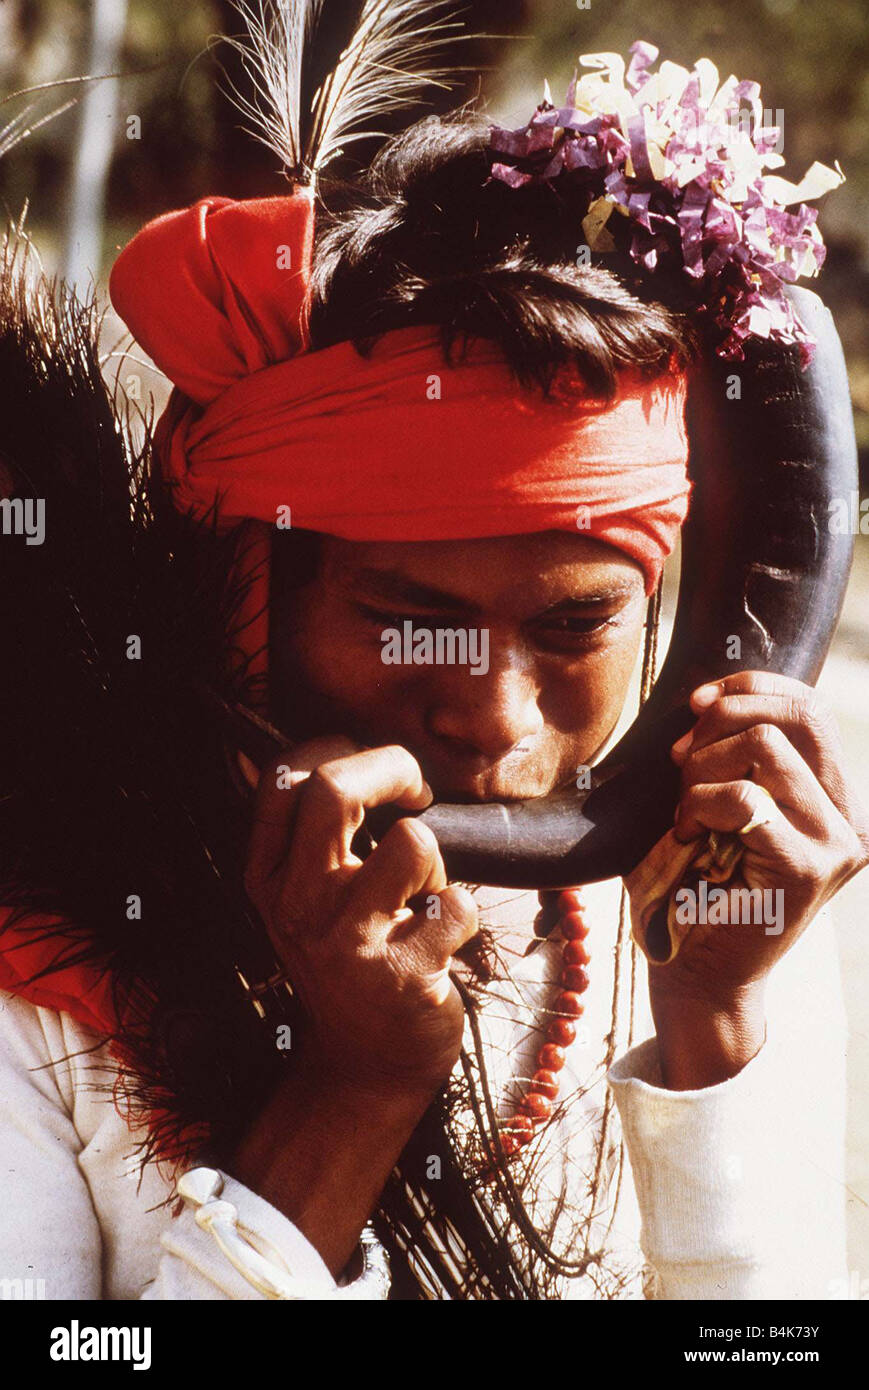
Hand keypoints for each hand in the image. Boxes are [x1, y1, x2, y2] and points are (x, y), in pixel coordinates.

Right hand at [243, 736, 477, 1101]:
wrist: (365, 1065)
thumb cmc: (348, 958)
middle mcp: (297, 904)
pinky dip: (462, 914)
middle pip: (334, 790)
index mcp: (269, 874)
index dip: (337, 750)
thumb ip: (312, 831)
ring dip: (437, 860)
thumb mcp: (306, 897)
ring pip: (414, 843)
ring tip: (424, 894)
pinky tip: (439, 943)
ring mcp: (347, 942)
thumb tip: (343, 746)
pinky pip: (457, 905)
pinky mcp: (399, 975)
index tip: (373, 772)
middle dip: (393, 768)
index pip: (284, 776)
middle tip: (417, 792)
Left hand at [652, 671, 868, 1085]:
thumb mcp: (720, 800)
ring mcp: (836, 843)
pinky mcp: (807, 868)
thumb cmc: (698, 884)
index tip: (696, 703)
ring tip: (687, 809)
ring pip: (765, 748)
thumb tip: (709, 696)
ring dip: (703, 769)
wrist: (698, 971)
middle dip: (723, 719)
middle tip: (682, 760)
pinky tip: (687, 834)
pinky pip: (744, 799)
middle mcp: (849, 817)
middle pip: (797, 714)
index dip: (750, 687)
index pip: (809, 707)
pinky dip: (700, 805)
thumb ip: (732, 753)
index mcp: (832, 796)